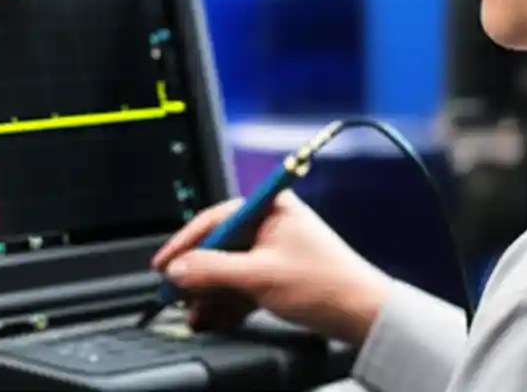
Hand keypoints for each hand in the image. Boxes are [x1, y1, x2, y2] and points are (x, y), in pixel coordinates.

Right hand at [152, 191, 390, 344]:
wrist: (362, 313)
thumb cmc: (326, 284)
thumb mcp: (260, 276)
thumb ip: (213, 271)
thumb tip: (179, 269)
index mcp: (271, 208)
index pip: (216, 218)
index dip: (185, 242)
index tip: (164, 264)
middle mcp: (271, 225)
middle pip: (219, 246)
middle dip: (197, 275)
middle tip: (176, 294)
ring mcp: (274, 251)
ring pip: (229, 270)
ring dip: (210, 293)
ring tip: (195, 313)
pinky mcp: (277, 275)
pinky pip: (242, 285)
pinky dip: (227, 302)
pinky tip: (214, 318)